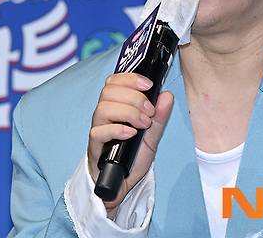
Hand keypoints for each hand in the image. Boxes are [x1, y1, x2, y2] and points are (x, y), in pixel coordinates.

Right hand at [87, 72, 173, 216]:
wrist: (122, 184)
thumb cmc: (132, 156)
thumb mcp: (151, 135)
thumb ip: (159, 116)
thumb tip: (167, 95)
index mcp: (116, 106)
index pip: (114, 81)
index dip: (130, 78)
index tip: (148, 85)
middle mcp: (104, 114)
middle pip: (109, 91)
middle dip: (134, 97)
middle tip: (149, 112)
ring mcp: (98, 129)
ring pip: (103, 108)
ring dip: (128, 112)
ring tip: (142, 124)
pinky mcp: (95, 146)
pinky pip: (99, 132)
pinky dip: (117, 129)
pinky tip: (131, 134)